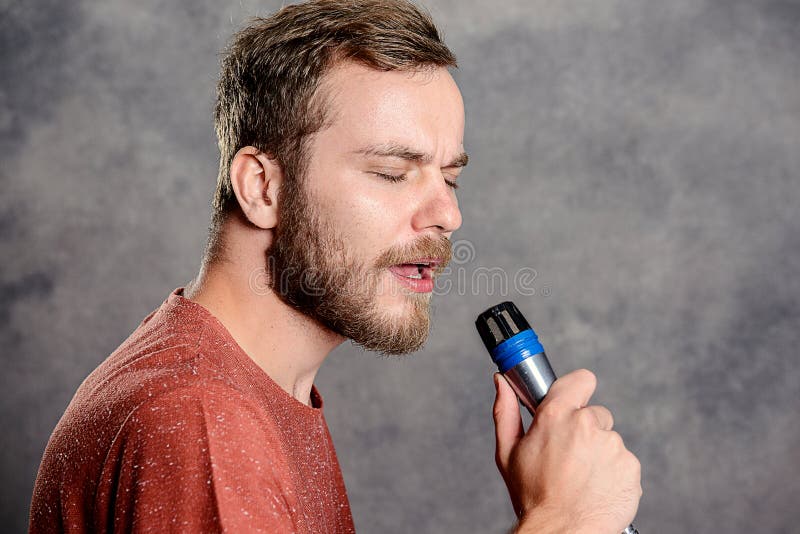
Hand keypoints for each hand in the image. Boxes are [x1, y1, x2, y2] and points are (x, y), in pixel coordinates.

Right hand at [492, 369, 641, 533]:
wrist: (562, 532)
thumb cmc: (532, 496)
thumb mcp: (508, 452)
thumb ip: (506, 412)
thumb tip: (502, 384)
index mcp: (556, 415)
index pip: (582, 379)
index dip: (578, 390)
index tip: (573, 403)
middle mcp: (587, 424)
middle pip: (596, 414)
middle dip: (586, 430)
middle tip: (570, 456)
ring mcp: (612, 445)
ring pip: (609, 440)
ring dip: (599, 454)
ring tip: (581, 477)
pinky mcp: (630, 467)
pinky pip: (623, 462)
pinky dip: (614, 473)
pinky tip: (596, 487)